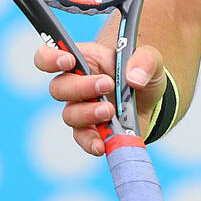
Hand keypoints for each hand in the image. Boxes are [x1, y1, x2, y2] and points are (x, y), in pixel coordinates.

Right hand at [33, 40, 166, 155]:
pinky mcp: (91, 130)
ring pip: (69, 114)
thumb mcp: (151, 60)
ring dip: (88, 113)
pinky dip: (91, 142)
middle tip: (107, 84)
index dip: (50, 58)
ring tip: (110, 110)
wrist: (152, 100)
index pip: (48, 57)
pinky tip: (102, 143)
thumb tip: (134, 78)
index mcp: (83, 59)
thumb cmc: (143, 73)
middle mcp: (75, 85)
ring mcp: (80, 109)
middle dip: (81, 87)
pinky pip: (82, 138)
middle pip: (58, 87)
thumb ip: (145, 60)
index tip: (69, 61)